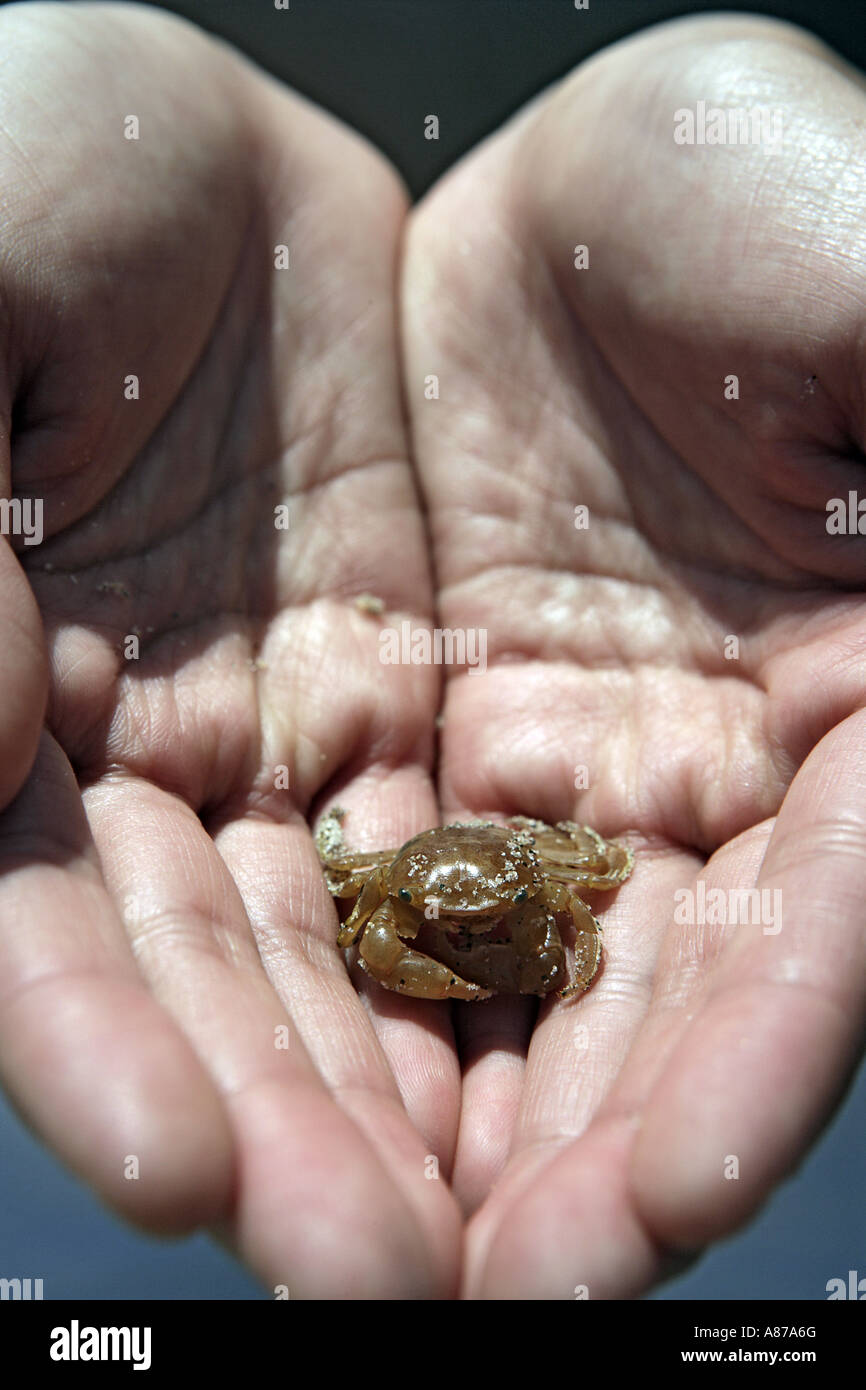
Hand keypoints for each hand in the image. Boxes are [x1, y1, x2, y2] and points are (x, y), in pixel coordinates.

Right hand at [0, 2, 460, 1297]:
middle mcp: (173, 749)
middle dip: (296, 1128)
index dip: (105, 1046)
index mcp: (22, 681)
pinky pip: (505, 857)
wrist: (251, 130)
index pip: (52, 918)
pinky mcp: (462, 697)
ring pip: (375, 957)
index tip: (189, 1170)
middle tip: (378, 1273)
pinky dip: (536, 966)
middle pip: (230, 983)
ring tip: (499, 1246)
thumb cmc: (45, 158)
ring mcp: (323, 736)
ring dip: (424, 1100)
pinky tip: (577, 1077)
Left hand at [402, 13, 865, 1295]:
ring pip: (460, 976)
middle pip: (624, 1006)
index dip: (742, 1065)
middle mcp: (686, 780)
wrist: (544, 181)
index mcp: (841, 708)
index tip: (658, 1197)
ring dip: (399, 1112)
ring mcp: (526, 769)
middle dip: (553, 1152)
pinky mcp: (378, 726)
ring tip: (333, 1241)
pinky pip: (325, 877)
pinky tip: (236, 1088)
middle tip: (457, 1285)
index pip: (806, 930)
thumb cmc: (747, 191)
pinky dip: (292, 982)